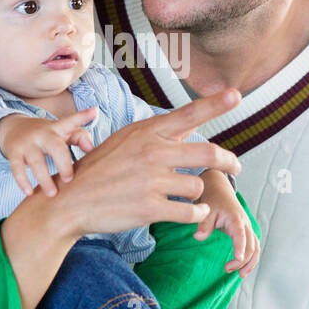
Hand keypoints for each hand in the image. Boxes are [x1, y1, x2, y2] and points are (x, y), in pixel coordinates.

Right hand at [0, 108, 97, 196]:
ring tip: (52, 194)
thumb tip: (92, 150)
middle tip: (69, 179)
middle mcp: (42, 134)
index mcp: (57, 128)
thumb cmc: (46, 135)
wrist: (13, 127)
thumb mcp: (62, 132)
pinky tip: (29, 192)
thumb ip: (80, 137)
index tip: (94, 112)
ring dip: (44, 179)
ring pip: (36, 162)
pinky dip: (22, 181)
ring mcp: (27, 144)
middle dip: (63, 163)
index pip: (71, 121)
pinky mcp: (14, 153)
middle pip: (55, 146)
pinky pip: (17, 168)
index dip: (83, 117)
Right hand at [51, 89, 243, 238]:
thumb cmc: (101, 169)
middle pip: (208, 153)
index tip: (236, 94)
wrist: (72, 200)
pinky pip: (191, 211)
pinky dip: (197, 213)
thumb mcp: (126, 141)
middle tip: (236, 167)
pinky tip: (192, 212)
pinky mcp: (150, 208)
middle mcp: (152, 152)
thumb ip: (158, 134)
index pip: (188, 114)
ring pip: (198, 186)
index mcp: (148, 132)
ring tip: (186, 197)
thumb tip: (191, 126)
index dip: (215, 104)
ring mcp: (151, 180)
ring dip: (198, 194)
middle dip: (229, 162)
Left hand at [195, 170, 261, 277]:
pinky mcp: (247, 232)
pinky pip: (254, 247)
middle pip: (251, 245)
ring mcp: (247, 228)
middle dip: (243, 260)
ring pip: (256, 247)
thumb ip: (204, 224)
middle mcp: (245, 224)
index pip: (241, 234)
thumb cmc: (213, 201)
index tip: (237, 259)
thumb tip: (198, 237)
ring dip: (251, 262)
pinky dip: (251, 258)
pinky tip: (242, 269)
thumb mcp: (206, 211)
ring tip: (241, 275)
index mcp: (235, 218)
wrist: (220, 191)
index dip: (240, 247)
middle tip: (228, 269)